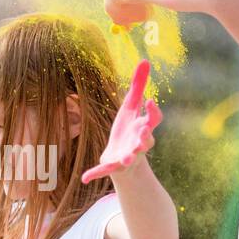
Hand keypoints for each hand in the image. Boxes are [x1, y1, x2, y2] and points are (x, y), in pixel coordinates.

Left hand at [81, 60, 162, 182]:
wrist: (122, 159)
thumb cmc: (128, 129)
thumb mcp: (130, 107)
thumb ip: (138, 86)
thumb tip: (145, 60)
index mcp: (143, 128)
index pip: (154, 120)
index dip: (153, 113)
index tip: (149, 102)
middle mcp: (138, 143)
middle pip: (146, 141)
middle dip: (145, 138)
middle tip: (143, 133)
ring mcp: (127, 156)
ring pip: (129, 157)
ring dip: (128, 157)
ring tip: (125, 158)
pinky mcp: (112, 167)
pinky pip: (105, 171)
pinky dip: (95, 174)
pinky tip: (84, 178)